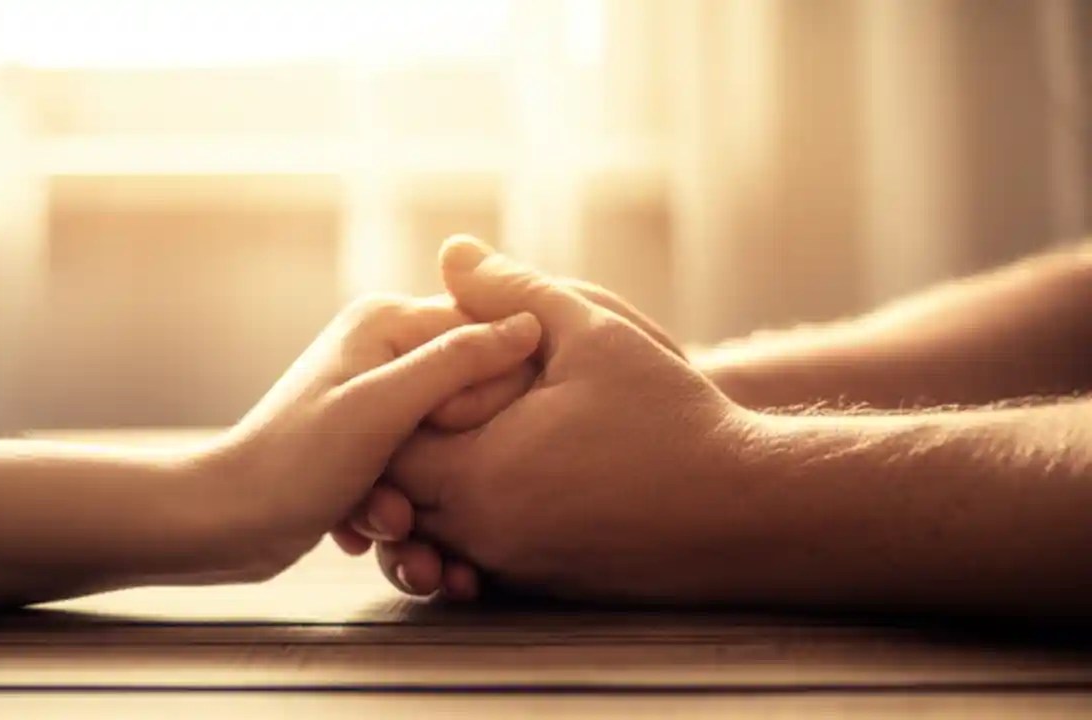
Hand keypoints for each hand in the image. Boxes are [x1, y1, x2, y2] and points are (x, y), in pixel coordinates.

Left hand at [169, 294, 540, 583]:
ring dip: (419, 497)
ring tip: (383, 522)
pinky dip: (396, 509)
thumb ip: (456, 362)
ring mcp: (371, 400)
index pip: (483, 335)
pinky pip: (410, 475)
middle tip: (414, 495)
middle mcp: (381, 351)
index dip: (490, 394)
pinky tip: (364, 531)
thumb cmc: (294, 463)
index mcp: (386, 321)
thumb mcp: (383, 408)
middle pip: (464, 400)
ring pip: (439, 448)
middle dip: (449, 460)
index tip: (473, 441)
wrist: (223, 523)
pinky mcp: (363, 446)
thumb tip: (528, 324)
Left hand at [366, 238, 761, 600]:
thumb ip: (511, 291)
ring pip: (435, 525)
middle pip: (402, 490)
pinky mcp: (539, 585)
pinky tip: (525, 473)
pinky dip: (480, 514)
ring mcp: (509, 567)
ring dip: (443, 481)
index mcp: (478, 474)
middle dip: (415, 440)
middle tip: (450, 398)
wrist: (746, 510)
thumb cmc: (672, 416)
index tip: (438, 367)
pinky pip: (477, 552)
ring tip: (488, 432)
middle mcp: (481, 533)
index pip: (391, 438)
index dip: (404, 395)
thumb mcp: (593, 332)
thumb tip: (452, 250)